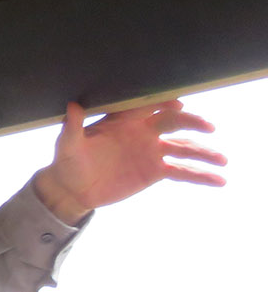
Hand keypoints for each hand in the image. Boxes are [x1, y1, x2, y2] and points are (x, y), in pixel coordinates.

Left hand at [33, 100, 224, 222]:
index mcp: (125, 120)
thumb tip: (72, 106)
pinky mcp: (155, 171)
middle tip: (208, 127)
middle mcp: (144, 132)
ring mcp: (152, 151)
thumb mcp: (68, 144)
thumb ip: (73, 126)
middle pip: (173, 123)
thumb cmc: (68, 161)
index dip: (164, 103)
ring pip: (183, 148)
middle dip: (192, 123)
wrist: (72, 188)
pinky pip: (182, 172)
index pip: (149, 106)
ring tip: (223, 160)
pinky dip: (200, 176)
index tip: (178, 105)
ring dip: (204, 152)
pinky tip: (219, 180)